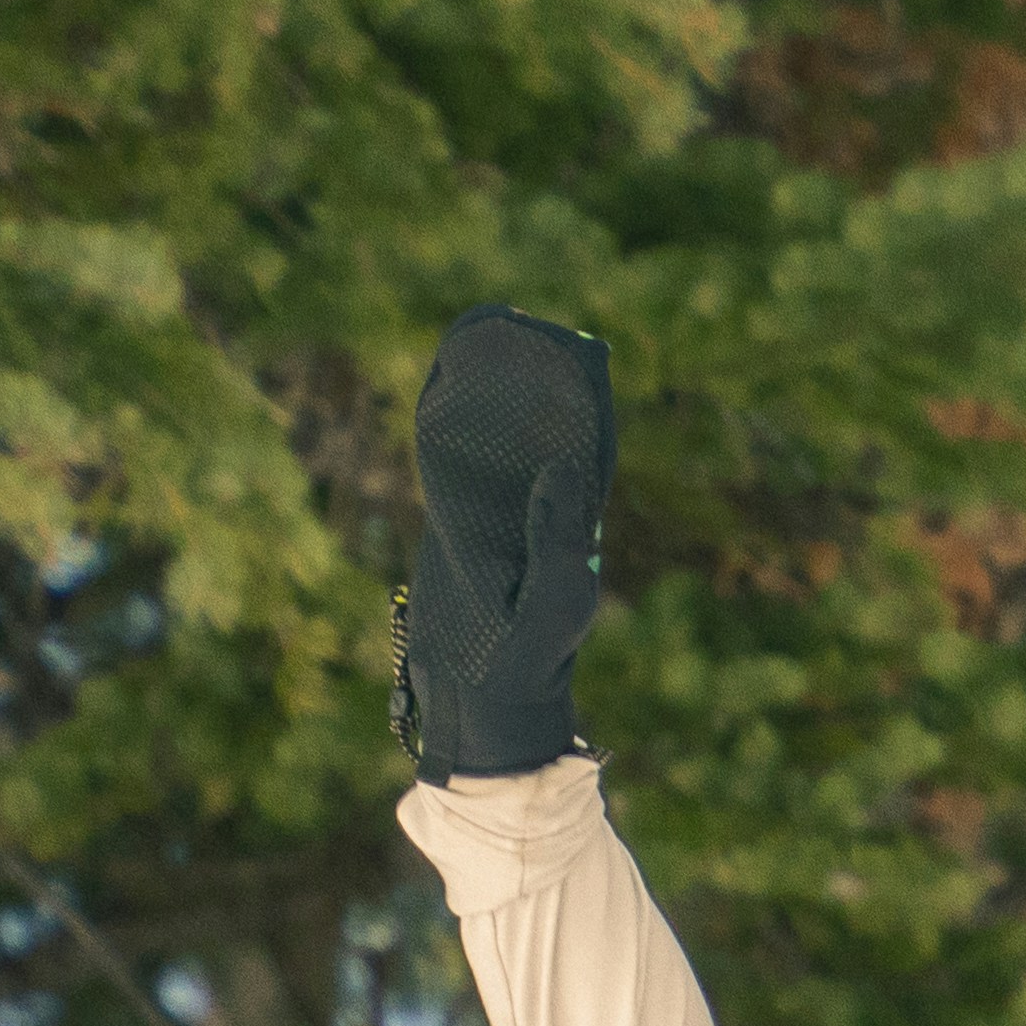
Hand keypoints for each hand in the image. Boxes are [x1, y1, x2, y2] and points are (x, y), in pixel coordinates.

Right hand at [408, 308, 612, 788]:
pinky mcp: (458, 521)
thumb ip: (558, 538)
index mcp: (576, 518)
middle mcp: (541, 507)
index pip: (586, 442)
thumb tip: (561, 467)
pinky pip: (456, 460)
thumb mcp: (554, 598)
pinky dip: (449, 424)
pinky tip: (440, 386)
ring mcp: (498, 511)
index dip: (579, 395)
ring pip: (495, 438)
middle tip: (510, 327)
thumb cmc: (531, 657)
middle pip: (539, 428)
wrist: (480, 697)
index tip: (568, 346)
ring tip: (475, 344)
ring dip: (487, 397)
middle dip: (530, 382)